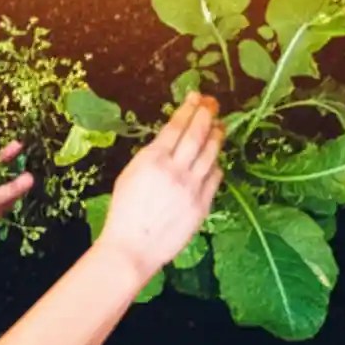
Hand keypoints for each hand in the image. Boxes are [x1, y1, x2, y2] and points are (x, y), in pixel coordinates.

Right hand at [96, 93, 223, 278]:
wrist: (133, 247)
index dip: (189, 109)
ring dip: (217, 136)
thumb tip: (172, 140)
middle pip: (198, 135)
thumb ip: (153, 156)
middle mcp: (175, 170)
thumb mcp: (131, 175)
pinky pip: (215, 178)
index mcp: (153, 160)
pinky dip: (216, 164)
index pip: (176, 126)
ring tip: (220, 125)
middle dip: (207, 115)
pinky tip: (215, 159)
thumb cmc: (125, 211)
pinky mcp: (203, 204)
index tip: (196, 97)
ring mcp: (192, 187)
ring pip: (211, 154)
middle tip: (213, 103)